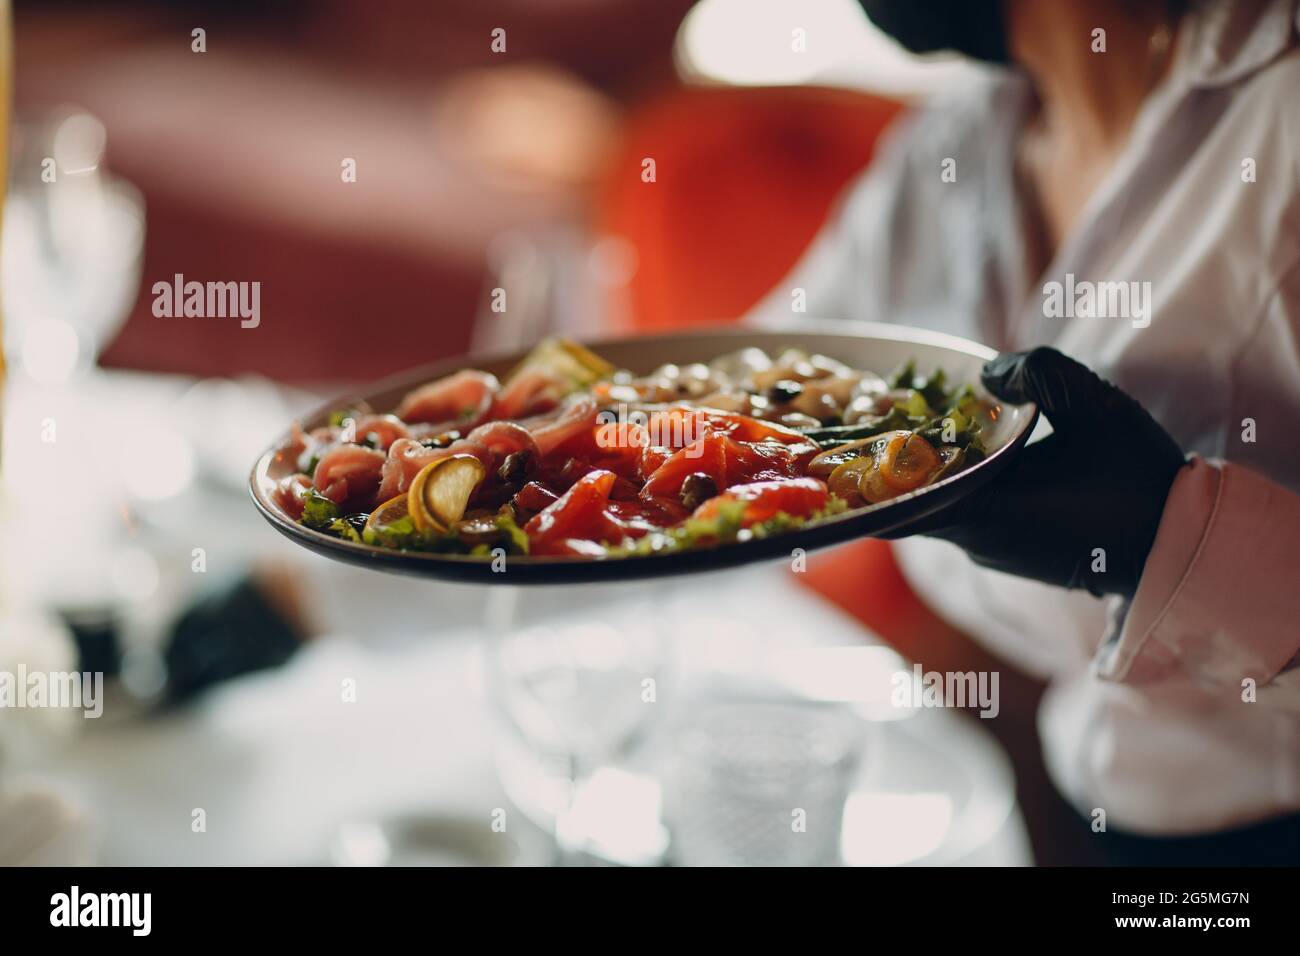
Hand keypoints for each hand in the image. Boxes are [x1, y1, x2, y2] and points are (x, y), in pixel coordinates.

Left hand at [884, 347, 1187, 598]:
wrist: (1175, 544)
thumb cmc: (1138, 478)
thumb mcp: (1099, 409)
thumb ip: (1042, 375)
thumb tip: (988, 373)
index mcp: (986, 512)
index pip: (900, 501)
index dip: (874, 468)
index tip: (862, 431)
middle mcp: (976, 541)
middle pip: (909, 503)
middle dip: (894, 465)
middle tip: (883, 418)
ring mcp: (990, 552)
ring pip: (935, 510)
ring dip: (926, 474)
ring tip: (917, 428)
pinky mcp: (1006, 553)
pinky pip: (960, 518)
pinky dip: (952, 487)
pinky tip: (961, 453)